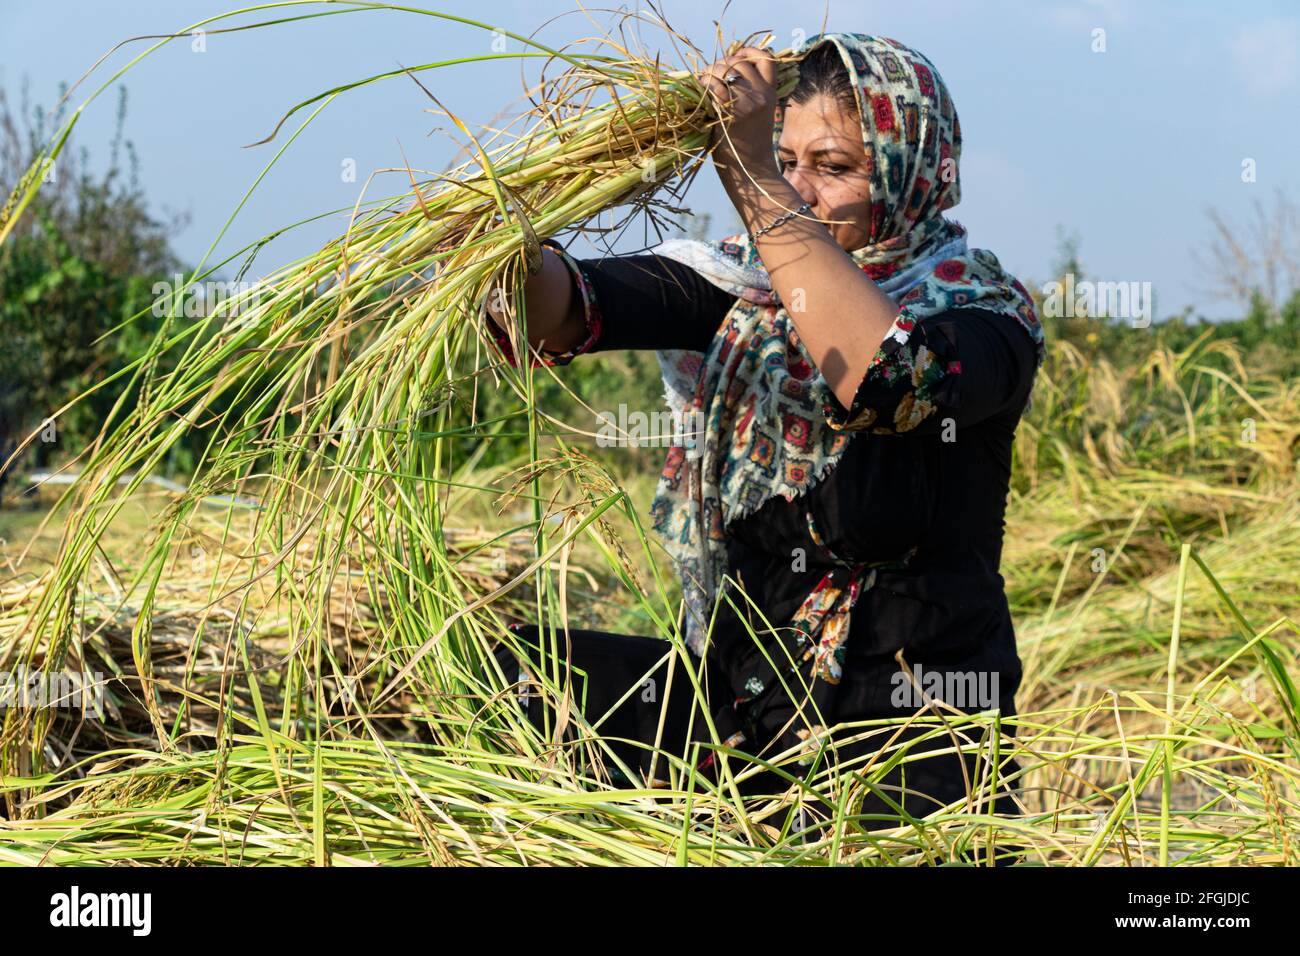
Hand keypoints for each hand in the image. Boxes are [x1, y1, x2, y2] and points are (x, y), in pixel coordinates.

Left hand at [697, 47, 781, 186]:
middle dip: (722, 63)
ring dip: (711, 71)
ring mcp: (748, 103)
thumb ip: (748, 94)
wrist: (752, 172)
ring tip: (704, 80)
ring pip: (727, 70)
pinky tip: (700, 88)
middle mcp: (762, 95)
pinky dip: (705, 83)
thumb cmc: (748, 147)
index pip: (767, 58)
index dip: (749, 51)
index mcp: (771, 94)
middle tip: (711, 75)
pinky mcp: (732, 113)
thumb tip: (722, 72)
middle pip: (740, 62)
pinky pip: (716, 86)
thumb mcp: (757, 115)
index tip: (735, 56)